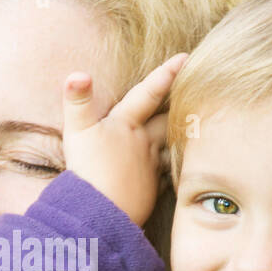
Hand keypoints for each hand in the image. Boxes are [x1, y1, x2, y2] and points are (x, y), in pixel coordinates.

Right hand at [61, 53, 187, 225]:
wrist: (99, 212)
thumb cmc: (87, 170)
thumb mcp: (76, 132)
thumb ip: (77, 101)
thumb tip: (77, 74)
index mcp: (126, 124)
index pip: (149, 93)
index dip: (166, 74)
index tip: (185, 58)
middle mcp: (144, 142)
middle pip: (167, 120)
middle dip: (179, 107)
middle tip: (195, 95)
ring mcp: (150, 167)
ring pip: (171, 147)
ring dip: (179, 138)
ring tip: (192, 130)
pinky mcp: (152, 190)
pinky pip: (168, 174)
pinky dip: (173, 168)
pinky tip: (178, 167)